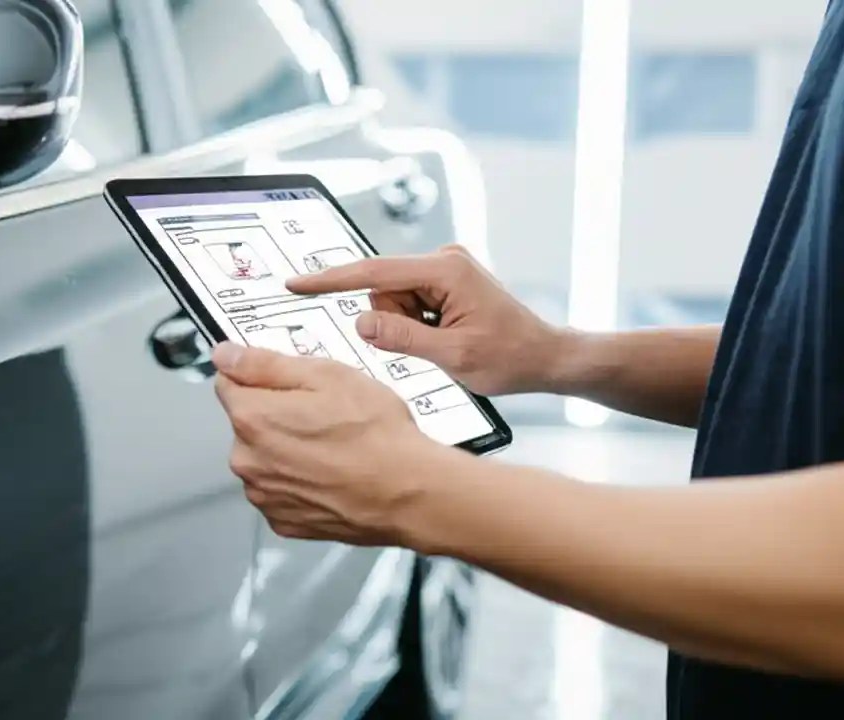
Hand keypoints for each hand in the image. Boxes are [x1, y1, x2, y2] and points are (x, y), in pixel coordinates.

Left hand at [211, 342, 437, 544]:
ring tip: (332, 449)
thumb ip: (265, 364)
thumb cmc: (375, 432)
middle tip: (324, 416)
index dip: (260, 376)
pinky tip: (330, 476)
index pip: (228, 382)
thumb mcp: (326, 376)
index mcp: (251, 418)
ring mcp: (263, 496)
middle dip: (276, 415)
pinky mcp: (283, 522)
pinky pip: (280, 492)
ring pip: (263, 459)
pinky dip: (297, 483)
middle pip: (247, 424)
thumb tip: (223, 355)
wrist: (409, 494)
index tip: (292, 383)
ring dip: (285, 451)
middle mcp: (246, 460)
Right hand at [287, 244, 567, 395]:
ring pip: (392, 299)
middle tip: (433, 344)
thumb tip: (362, 322)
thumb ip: (402, 338)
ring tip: (445, 341)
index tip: (298, 283)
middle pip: (383, 290)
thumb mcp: (453, 356)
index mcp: (446, 270)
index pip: (375, 273)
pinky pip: (408, 303)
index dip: (332, 280)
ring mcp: (444, 269)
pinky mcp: (444, 281)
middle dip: (395, 322)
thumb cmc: (511, 357)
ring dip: (408, 327)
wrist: (546, 357)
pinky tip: (448, 335)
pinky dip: (418, 325)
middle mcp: (443, 260)